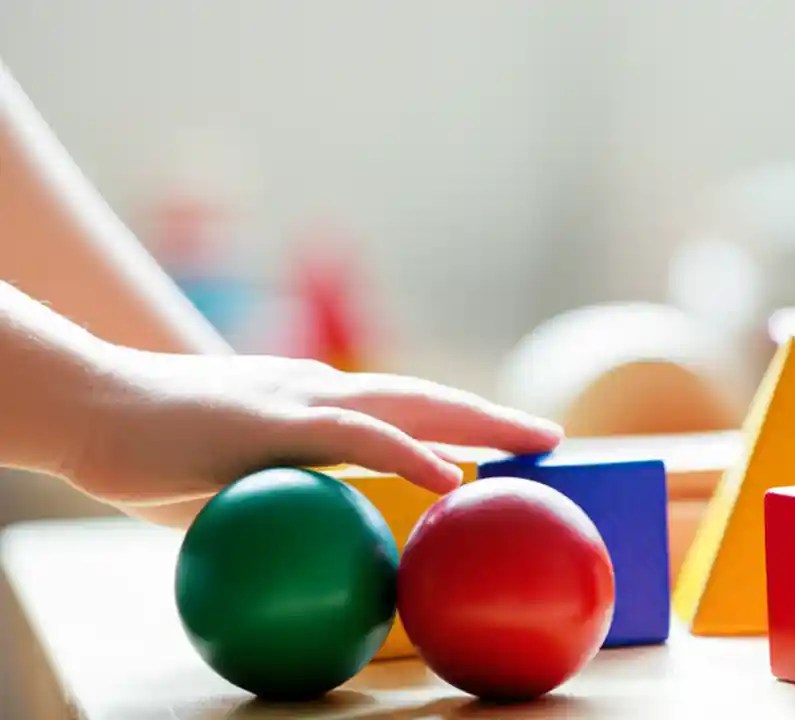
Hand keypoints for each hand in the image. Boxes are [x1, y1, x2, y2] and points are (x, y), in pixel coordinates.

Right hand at [61, 347, 561, 527]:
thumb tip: (314, 549)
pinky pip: (360, 436)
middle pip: (429, 398)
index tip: (512, 448)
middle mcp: (323, 392)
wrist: (92, 410)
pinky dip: (413, 454)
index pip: (406, 410)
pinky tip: (457, 475)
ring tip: (537, 441)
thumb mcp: (236, 481)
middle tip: (554, 438)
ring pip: (412, 404)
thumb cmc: (156, 452)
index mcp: (318, 405)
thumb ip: (284, 502)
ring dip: (480, 422)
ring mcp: (303, 399)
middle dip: (496, 417)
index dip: (462, 425)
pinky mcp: (276, 418)